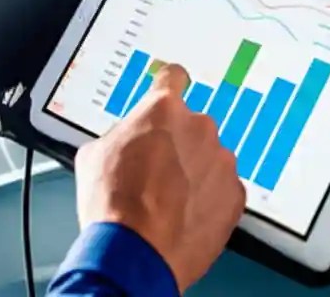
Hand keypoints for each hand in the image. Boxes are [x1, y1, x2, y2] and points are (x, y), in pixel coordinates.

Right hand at [75, 64, 245, 291]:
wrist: (137, 252)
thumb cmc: (113, 204)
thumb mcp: (94, 155)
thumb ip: (120, 135)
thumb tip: (124, 139)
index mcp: (163, 109)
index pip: (174, 77)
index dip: (169, 84)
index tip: (172, 88)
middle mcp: (200, 128)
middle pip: (191, 125)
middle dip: (178, 143)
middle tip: (156, 170)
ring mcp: (222, 161)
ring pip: (209, 158)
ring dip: (194, 172)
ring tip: (169, 200)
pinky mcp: (235, 195)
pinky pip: (222, 189)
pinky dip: (208, 199)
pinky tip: (185, 215)